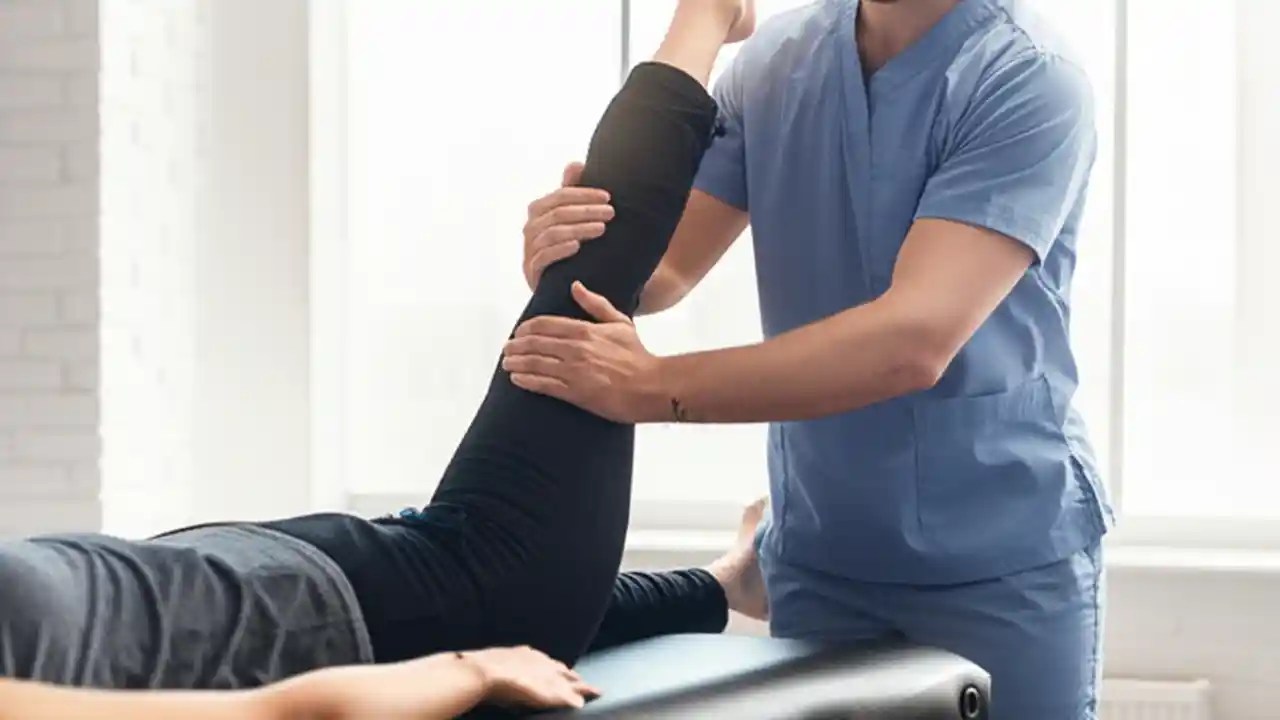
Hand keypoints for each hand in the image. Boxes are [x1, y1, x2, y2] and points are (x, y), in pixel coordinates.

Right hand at [260, 645, 597, 719]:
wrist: (335, 704)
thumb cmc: (361, 715)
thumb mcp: (411, 714)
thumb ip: (427, 712)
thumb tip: (428, 715)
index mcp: (443, 678)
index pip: (497, 671)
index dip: (530, 677)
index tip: (553, 686)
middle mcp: (455, 666)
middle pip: (518, 664)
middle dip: (554, 676)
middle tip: (585, 688)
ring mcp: (458, 668)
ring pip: (523, 669)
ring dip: (557, 682)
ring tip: (586, 694)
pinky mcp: (461, 677)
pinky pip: (513, 680)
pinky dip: (544, 690)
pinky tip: (566, 701)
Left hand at [503, 282, 665, 422]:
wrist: (650, 386)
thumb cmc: (637, 356)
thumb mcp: (620, 323)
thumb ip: (596, 304)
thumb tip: (575, 286)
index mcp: (584, 330)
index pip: (545, 324)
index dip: (526, 328)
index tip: (519, 332)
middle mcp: (575, 349)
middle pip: (535, 343)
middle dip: (516, 345)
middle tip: (507, 348)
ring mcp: (573, 371)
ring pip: (534, 363)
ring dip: (516, 362)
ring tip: (507, 363)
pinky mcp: (574, 393)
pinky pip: (543, 385)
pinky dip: (526, 380)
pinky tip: (516, 379)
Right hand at [523, 162, 614, 290]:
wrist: (565, 285)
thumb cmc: (571, 245)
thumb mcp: (573, 218)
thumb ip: (572, 191)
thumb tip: (576, 164)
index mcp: (539, 211)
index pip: (560, 196)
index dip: (583, 194)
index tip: (608, 197)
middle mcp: (530, 229)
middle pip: (557, 214)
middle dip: (585, 211)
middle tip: (611, 213)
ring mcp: (529, 251)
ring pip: (552, 234)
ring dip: (579, 229)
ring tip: (602, 229)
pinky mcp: (531, 272)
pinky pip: (543, 257)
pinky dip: (560, 250)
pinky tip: (578, 247)